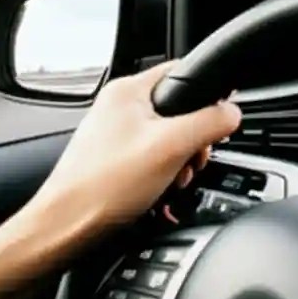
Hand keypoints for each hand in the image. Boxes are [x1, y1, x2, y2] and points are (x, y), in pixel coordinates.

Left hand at [23, 61, 240, 233]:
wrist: (65, 226)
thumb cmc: (104, 185)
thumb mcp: (171, 147)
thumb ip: (209, 123)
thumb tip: (232, 113)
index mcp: (128, 90)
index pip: (182, 72)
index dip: (208, 94)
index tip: (219, 119)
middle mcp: (118, 106)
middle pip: (178, 108)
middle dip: (194, 137)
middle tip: (193, 158)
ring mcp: (113, 132)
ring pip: (167, 135)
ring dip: (180, 157)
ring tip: (175, 177)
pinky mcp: (112, 157)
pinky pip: (152, 154)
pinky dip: (163, 170)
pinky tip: (161, 187)